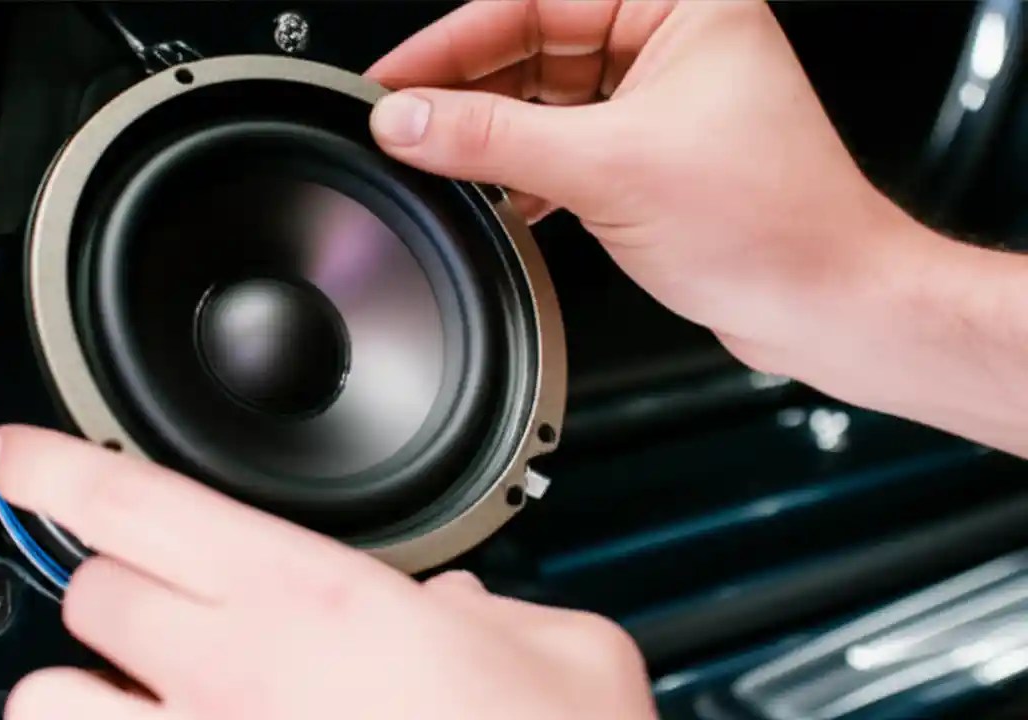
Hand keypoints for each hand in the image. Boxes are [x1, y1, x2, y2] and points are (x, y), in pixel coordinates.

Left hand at [0, 426, 657, 719]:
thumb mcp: (565, 653)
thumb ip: (494, 611)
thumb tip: (453, 611)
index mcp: (319, 602)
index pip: (139, 501)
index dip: (58, 462)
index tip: (16, 450)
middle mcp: (238, 681)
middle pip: (93, 591)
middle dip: (114, 581)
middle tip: (161, 593)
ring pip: (52, 704)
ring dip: (83, 688)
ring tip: (136, 693)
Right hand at [366, 0, 1027, 457]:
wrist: (825, 303)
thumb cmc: (774, 224)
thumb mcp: (608, 168)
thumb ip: (494, 139)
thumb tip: (411, 119)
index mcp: (682, 3)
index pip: (532, 2)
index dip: (450, 43)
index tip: (392, 80)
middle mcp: (674, 39)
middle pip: (533, 45)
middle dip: (467, 90)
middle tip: (404, 126)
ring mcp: (663, 96)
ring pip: (545, 98)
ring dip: (495, 135)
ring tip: (439, 162)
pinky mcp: (653, 151)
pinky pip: (565, 141)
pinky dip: (526, 169)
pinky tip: (496, 194)